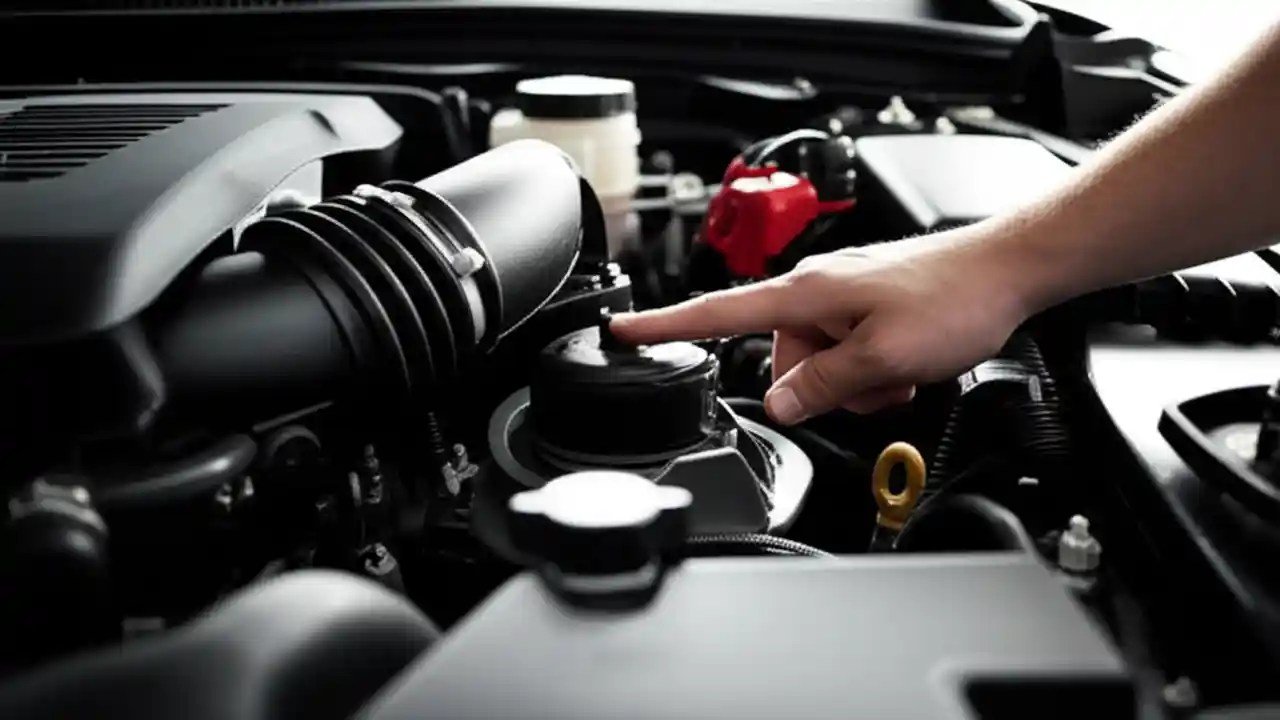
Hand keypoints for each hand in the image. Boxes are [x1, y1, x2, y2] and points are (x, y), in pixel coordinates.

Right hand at [609, 231, 1030, 424]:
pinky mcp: (869, 305)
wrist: (1009, 270)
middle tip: (871, 384)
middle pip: (782, 358)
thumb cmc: (953, 299)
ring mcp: (845, 296)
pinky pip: (849, 352)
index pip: (717, 315)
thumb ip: (822, 386)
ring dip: (854, 381)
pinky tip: (904, 367)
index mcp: (806, 294)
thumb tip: (780, 404)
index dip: (664, 325)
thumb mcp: (882, 360)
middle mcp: (818, 289)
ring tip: (897, 374)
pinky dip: (872, 369)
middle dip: (821, 386)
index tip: (622, 331)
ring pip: (820, 362)